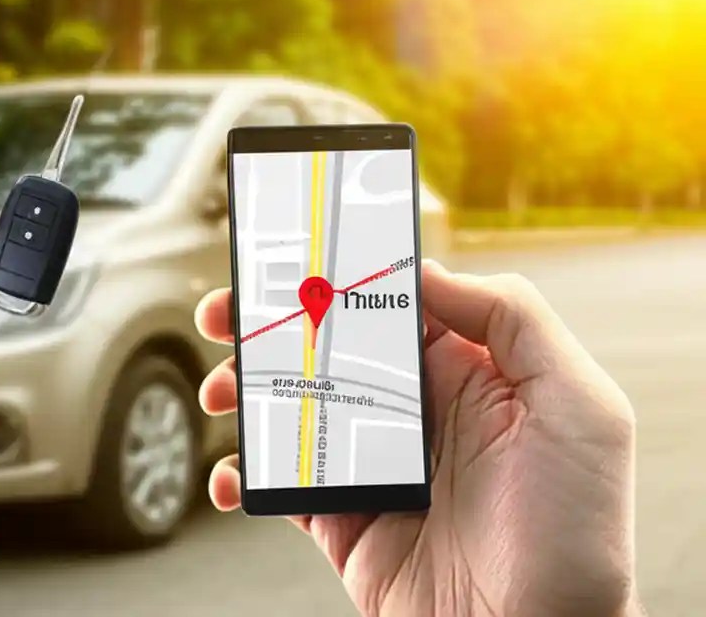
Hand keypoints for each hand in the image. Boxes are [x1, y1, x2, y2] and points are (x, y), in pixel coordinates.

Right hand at [194, 262, 639, 615]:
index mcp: (470, 376)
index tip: (291, 263)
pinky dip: (245, 476)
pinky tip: (234, 474)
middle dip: (270, 328)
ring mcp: (375, 469)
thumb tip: (429, 272)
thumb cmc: (575, 540)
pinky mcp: (344, 522)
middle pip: (327, 349)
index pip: (392, 306)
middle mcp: (418, 416)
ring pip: (292, 409)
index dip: (338, 279)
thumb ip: (515, 321)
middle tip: (226, 315)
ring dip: (246, 392)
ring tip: (221, 394)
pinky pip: (281, 486)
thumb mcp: (580, 408)